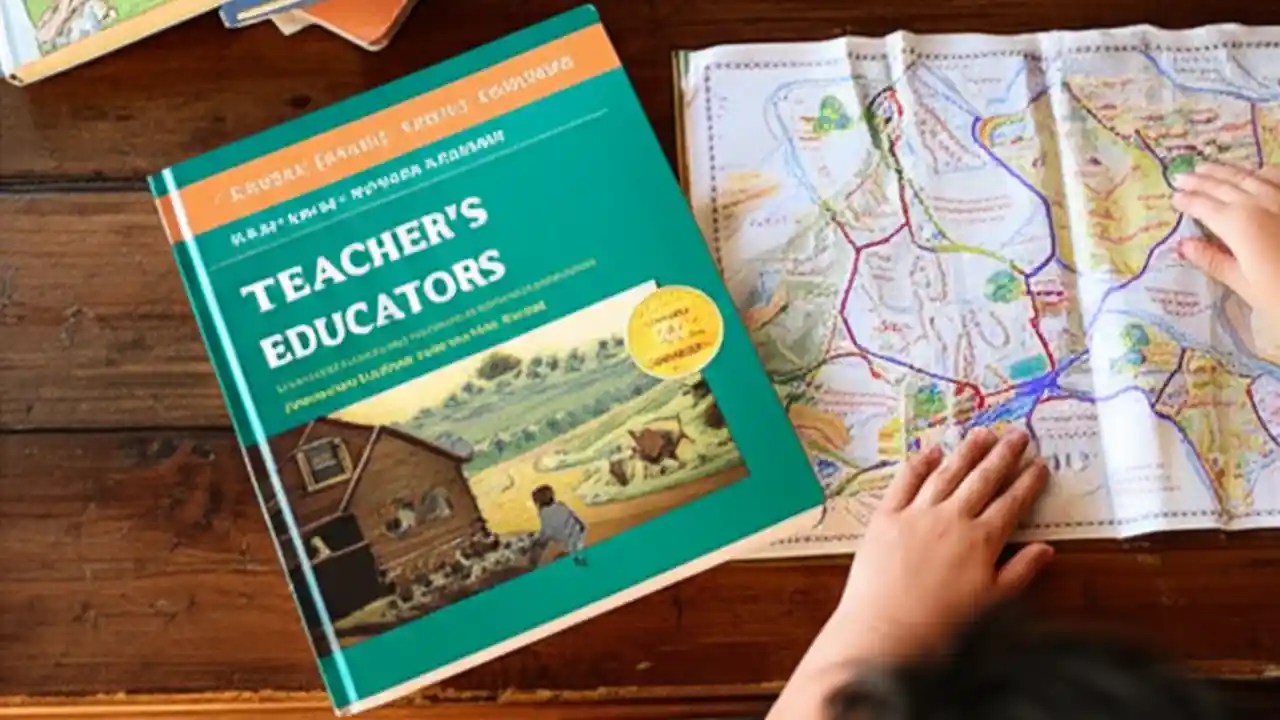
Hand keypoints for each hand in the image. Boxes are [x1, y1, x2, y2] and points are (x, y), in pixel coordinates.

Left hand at [833, 427, 1052, 659]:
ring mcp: (917, 514)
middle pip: (983, 479)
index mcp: (981, 541)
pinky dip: (920, 464)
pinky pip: (906, 481)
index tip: (1040, 465)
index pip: (1012, 503)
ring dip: (967, 451)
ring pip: (948, 473)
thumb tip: (1046, 549)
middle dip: (1003, 455)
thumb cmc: (941, 625)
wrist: (886, 631)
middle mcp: (952, 519)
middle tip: (1017, 435)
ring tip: (982, 433)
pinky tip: (931, 451)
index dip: (1028, 483)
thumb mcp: (991, 603)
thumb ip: (1020, 571)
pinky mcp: (886, 516)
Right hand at [1173, 162, 1279, 326]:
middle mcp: (1257, 202)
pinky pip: (1278, 177)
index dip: (1187, 200)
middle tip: (1182, 175)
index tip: (1173, 196)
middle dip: (1200, 180)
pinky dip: (1263, 171)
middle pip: (1223, 186)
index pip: (1203, 206)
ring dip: (1225, 170)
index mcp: (1237, 224)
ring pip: (1248, 176)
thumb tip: (1184, 245)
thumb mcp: (1244, 284)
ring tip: (1207, 166)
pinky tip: (1257, 171)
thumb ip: (1213, 260)